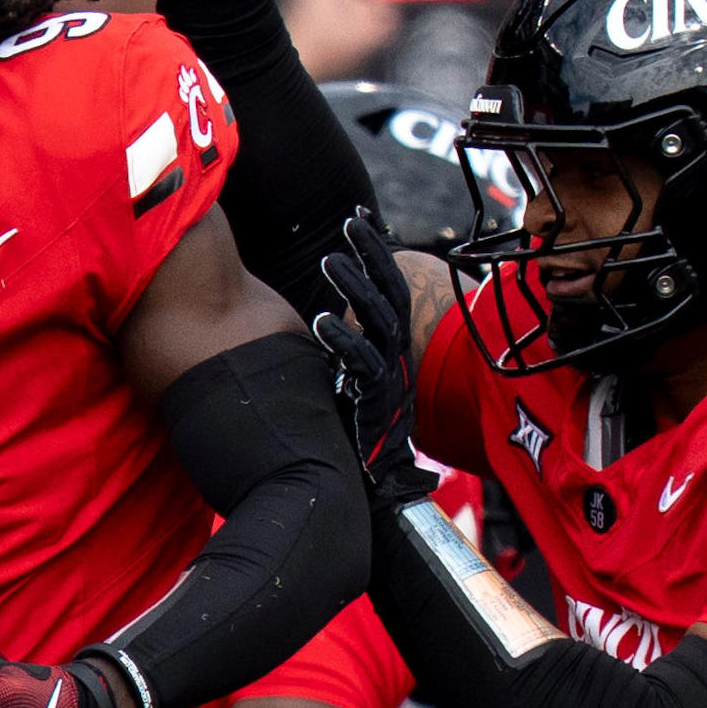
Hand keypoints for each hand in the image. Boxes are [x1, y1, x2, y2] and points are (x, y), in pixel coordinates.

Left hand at [315, 210, 425, 490]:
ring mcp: (389, 381)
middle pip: (392, 295)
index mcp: (390, 348)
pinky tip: (320, 319)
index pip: (389, 288)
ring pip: (381, 323)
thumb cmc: (346, 433)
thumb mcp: (344, 377)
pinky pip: (363, 365)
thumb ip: (337, 344)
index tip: (359, 218)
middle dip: (373, 256)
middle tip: (351, 225)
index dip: (376, 252)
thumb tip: (311, 311)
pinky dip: (343, 341)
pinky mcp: (375, 405)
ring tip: (329, 259)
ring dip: (356, 288)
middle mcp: (395, 359)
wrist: (364, 489)